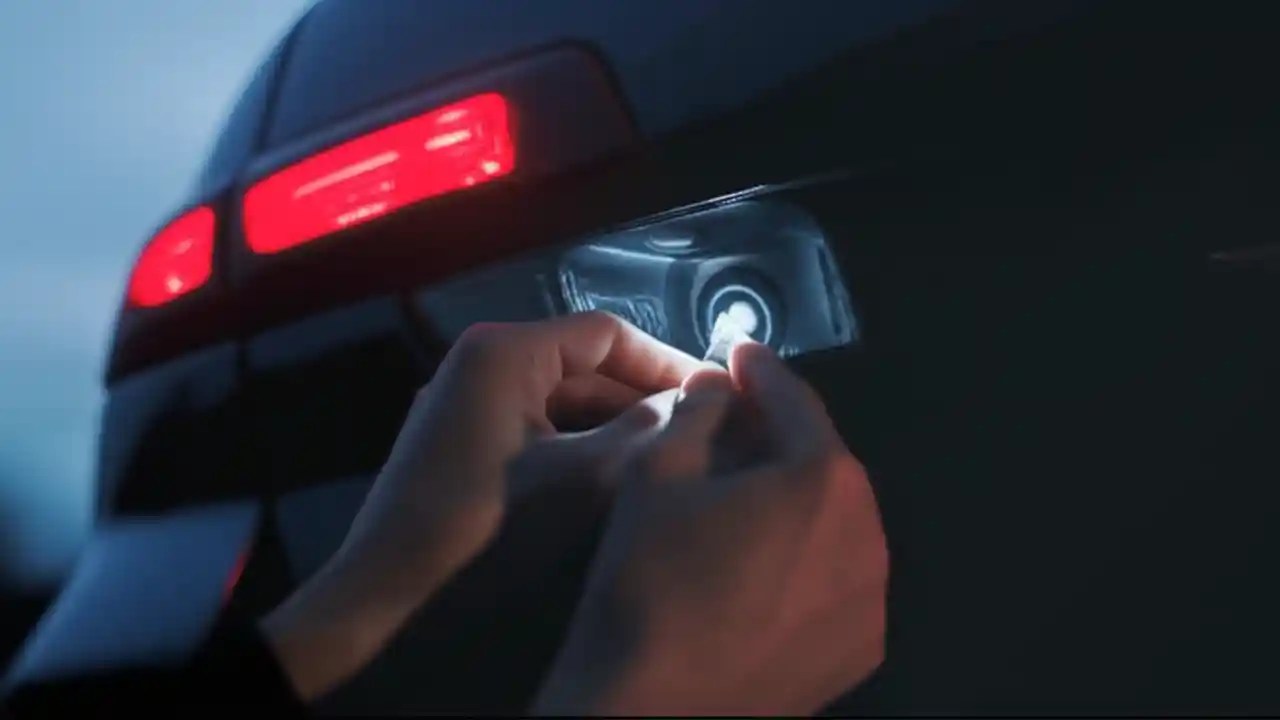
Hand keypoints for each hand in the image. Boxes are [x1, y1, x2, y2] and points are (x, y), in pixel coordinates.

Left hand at [261, 312, 704, 701]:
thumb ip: (645, 432)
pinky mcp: (463, 443)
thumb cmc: (486, 526)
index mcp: (505, 351)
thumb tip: (697, 401)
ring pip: (562, 400)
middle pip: (584, 365)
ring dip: (615, 424)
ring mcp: (468, 403)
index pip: (606, 333)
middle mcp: (482, 363)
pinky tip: (618, 477)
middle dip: (643, 396)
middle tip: (701, 429)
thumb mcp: (581, 478)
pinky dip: (579, 445)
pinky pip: (536, 428)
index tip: (716, 395)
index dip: (667, 361)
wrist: (389, 592)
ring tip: (669, 455)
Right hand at [535, 342, 888, 715]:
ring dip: (795, 500)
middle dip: (779, 438)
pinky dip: (806, 558)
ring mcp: (871, 597)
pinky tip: (761, 565)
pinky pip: (836, 577)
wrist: (655, 710)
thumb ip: (700, 411)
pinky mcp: (860, 647)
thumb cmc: (651, 583)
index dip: (761, 371)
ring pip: (834, 522)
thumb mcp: (657, 474)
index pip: (796, 402)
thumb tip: (721, 385)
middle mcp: (869, 533)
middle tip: (731, 426)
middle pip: (823, 463)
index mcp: (826, 478)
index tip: (738, 352)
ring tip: (743, 499)